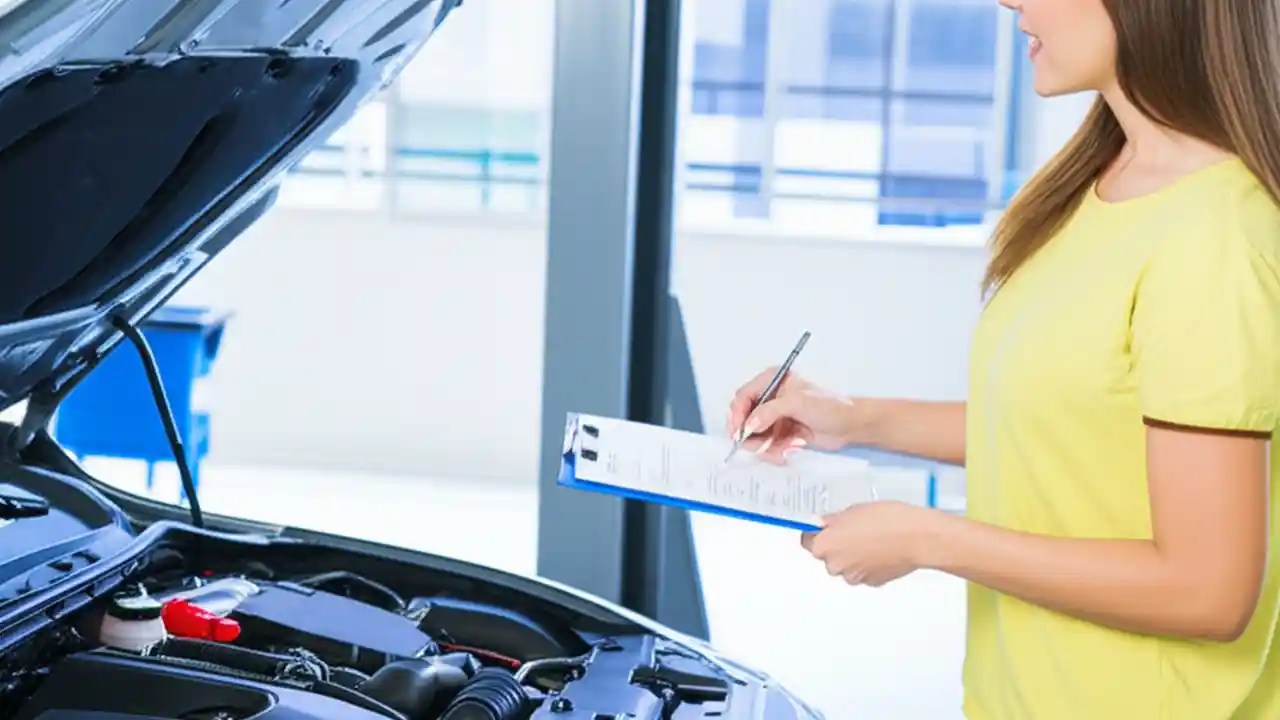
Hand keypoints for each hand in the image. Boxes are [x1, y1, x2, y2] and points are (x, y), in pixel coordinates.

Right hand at [727, 368, 860, 462]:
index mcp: (772, 381)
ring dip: (765, 447)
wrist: (850, 425)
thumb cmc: (829, 407)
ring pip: (753, 436)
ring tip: (783, 450)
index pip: (742, 397)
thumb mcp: (798, 403)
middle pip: (744, 418)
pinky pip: (765, 445)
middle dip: (751, 436)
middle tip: (761, 447)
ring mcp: (774, 416)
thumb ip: (770, 411)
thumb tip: (749, 425)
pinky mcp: (780, 432)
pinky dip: (773, 452)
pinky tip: (789, 450)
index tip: (740, 433)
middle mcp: (769, 397)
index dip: (738, 415)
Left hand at [800, 501, 935, 586]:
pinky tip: (881, 550)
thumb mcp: (854, 510)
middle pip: (827, 555)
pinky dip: (868, 564)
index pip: (807, 540)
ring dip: (853, 556)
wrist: (917, 537)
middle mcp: (835, 565)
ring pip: (846, 565)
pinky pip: (863, 572)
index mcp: (825, 545)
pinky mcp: (872, 582)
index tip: (823, 527)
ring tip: (872, 539)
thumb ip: (833, 521)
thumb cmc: (888, 520)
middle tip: (853, 530)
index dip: (816, 532)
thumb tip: (823, 523)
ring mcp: (853, 577)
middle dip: (836, 545)